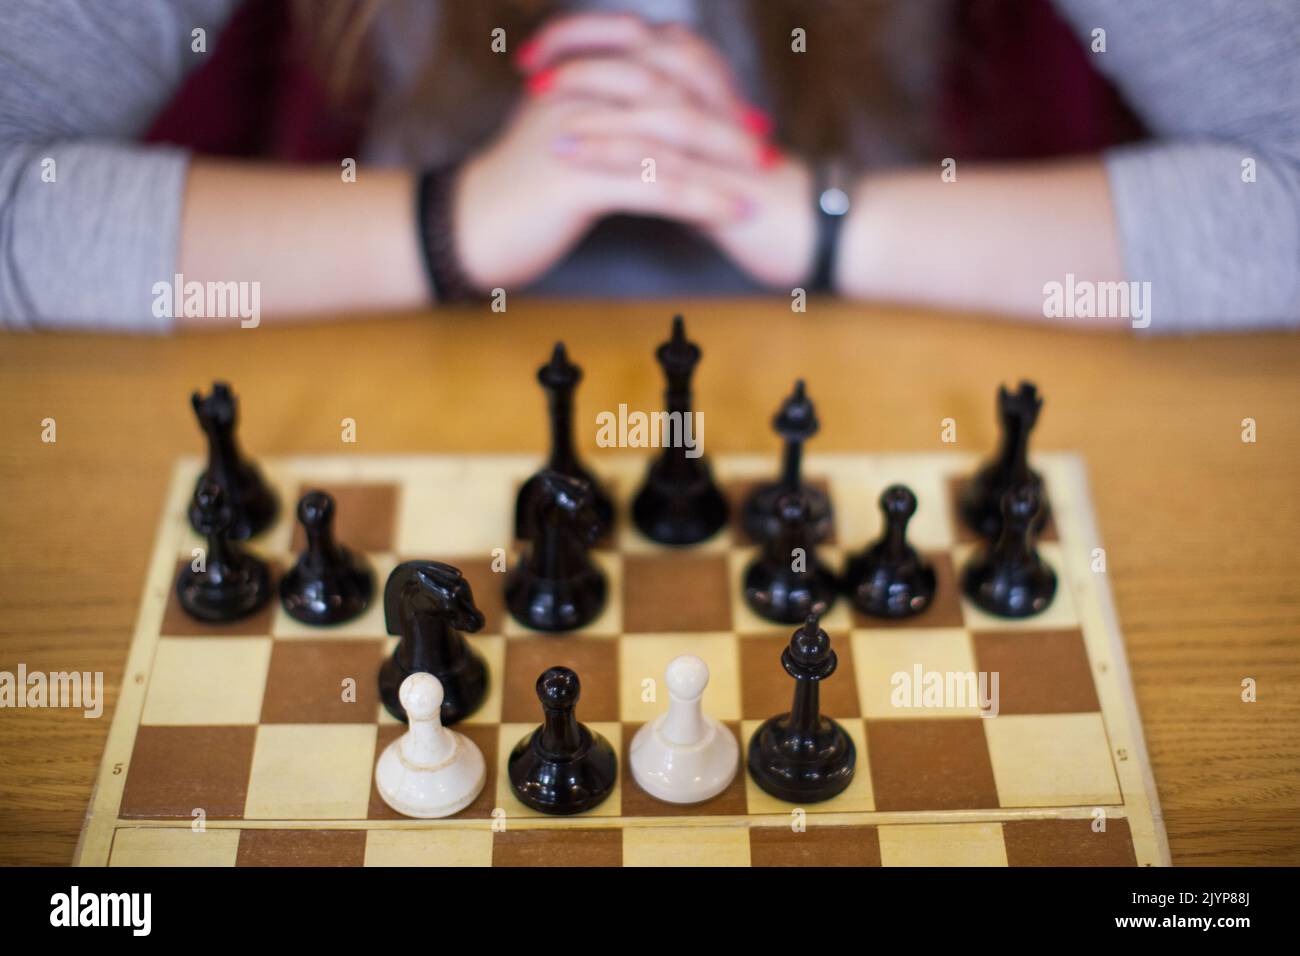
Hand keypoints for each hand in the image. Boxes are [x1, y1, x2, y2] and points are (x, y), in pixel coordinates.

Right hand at [455, 15, 766, 291]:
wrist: (467, 227)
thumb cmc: (516, 189)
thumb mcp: (559, 133)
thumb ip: (598, 112)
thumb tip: (645, 114)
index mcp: (579, 73)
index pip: (661, 60)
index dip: (709, 82)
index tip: (744, 112)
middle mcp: (581, 90)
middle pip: (674, 92)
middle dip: (726, 118)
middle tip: (764, 144)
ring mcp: (579, 131)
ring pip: (670, 137)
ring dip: (723, 161)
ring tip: (760, 182)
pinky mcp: (577, 177)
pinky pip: (656, 184)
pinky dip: (702, 199)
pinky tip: (731, 213)